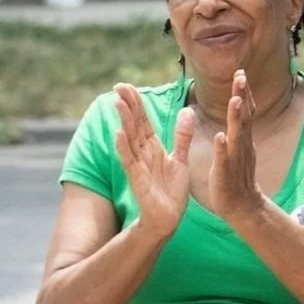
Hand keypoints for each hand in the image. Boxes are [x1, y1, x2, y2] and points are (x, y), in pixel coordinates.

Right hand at [112, 83, 191, 240]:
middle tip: (118, 86)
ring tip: (117, 103)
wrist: (169, 218)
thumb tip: (187, 110)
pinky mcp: (138, 179)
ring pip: (130, 139)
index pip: (144, 121)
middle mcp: (144, 154)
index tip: (127, 86)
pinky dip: (123, 148)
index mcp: (154, 148)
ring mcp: (139, 166)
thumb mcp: (180, 158)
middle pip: (135, 126)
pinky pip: (130, 161)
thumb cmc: (172, 190)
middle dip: (128, 106)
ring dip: (124, 121)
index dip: (137, 104)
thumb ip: (182, 136)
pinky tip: (118, 134)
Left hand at [207, 70, 270, 223]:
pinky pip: (225, 159)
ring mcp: (236, 159)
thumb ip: (239, 128)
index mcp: (242, 139)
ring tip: (235, 100)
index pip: (245, 111)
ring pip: (237, 134)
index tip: (241, 72)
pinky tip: (220, 136)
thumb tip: (239, 107)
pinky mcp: (226, 173)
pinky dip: (223, 147)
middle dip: (243, 96)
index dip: (243, 92)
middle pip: (245, 117)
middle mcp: (242, 145)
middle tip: (241, 75)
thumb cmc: (236, 177)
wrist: (242, 207)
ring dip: (237, 117)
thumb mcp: (238, 148)